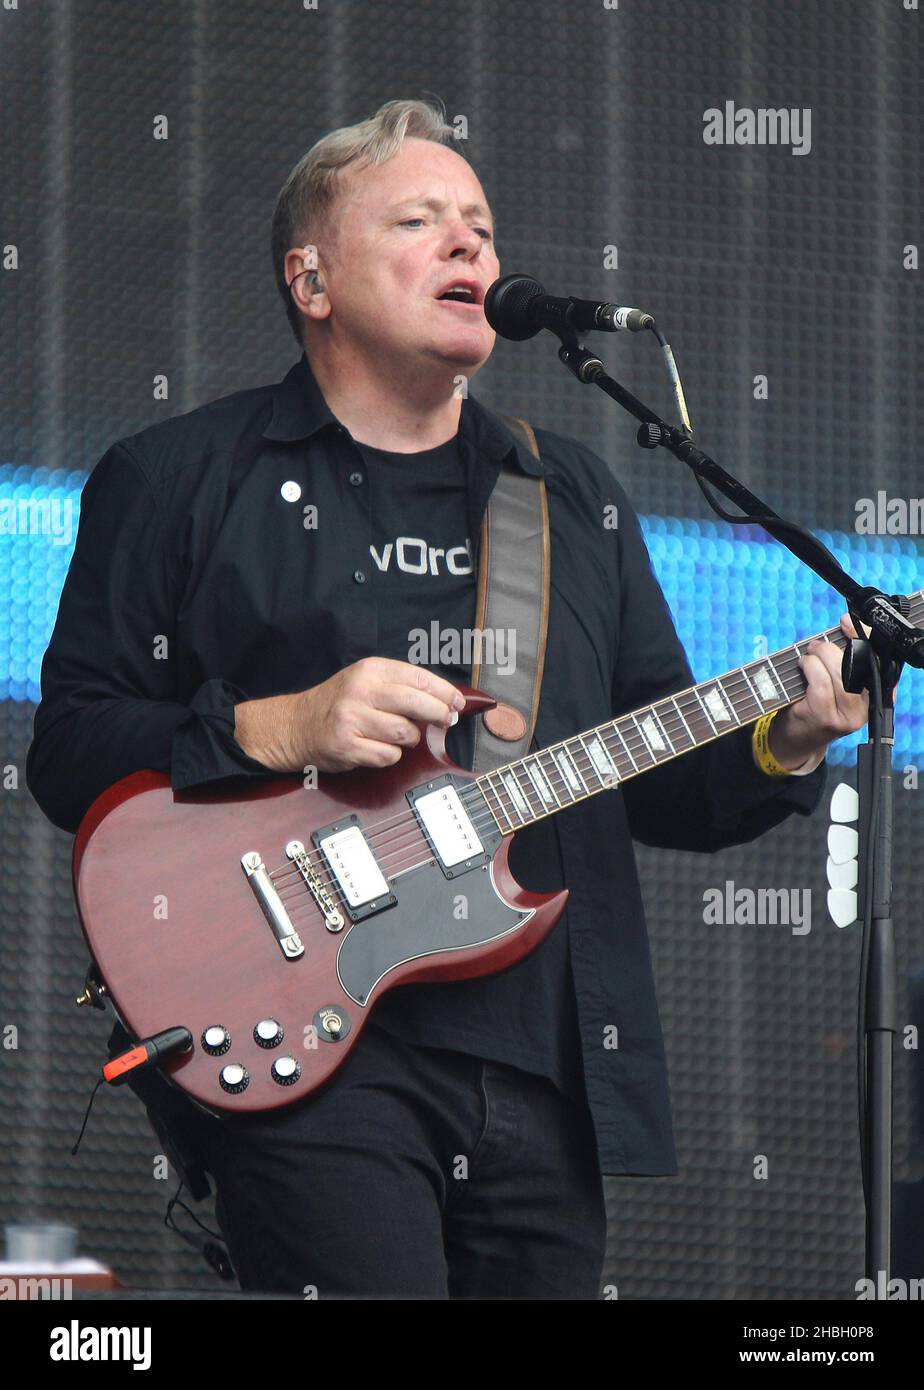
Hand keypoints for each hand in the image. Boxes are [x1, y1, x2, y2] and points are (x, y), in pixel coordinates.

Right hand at [234, 657, 465, 773]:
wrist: (297, 725)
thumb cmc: (339, 703)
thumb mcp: (366, 681)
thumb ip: (402, 687)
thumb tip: (447, 701)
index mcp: (370, 670)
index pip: (418, 678)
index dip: (444, 693)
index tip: (457, 703)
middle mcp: (360, 692)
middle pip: (417, 704)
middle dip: (438, 714)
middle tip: (444, 720)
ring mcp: (352, 719)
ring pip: (405, 734)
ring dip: (409, 739)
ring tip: (396, 735)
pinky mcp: (347, 746)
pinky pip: (388, 756)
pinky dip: (390, 756)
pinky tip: (378, 748)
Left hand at [768, 613, 893, 769]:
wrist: (794, 738)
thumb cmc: (813, 703)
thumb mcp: (834, 679)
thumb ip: (843, 656)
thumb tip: (845, 623)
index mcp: (874, 693)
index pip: (877, 659)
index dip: (863, 637)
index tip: (846, 623)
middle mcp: (867, 707)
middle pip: (857, 664)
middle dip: (832, 649)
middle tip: (815, 647)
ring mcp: (848, 716)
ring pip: (839, 673)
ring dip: (818, 657)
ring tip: (808, 657)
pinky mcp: (828, 719)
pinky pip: (822, 685)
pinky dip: (810, 669)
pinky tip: (803, 667)